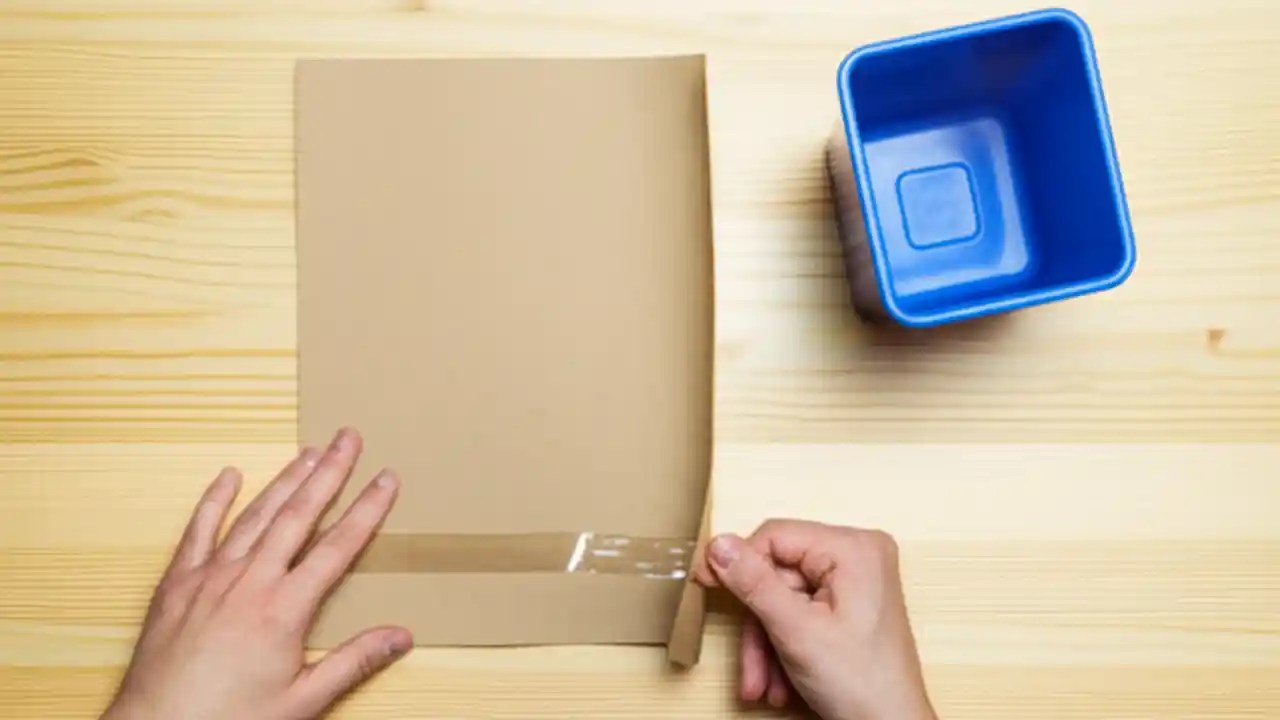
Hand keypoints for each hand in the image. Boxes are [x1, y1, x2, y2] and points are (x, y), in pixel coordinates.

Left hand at [103, 428, 411, 719]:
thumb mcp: (304, 700)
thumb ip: (354, 661)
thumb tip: (402, 636)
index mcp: (285, 608)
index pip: (338, 546)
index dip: (367, 509)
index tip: (386, 479)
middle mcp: (249, 581)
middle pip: (299, 514)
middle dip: (329, 472)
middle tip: (349, 437)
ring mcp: (210, 577)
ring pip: (255, 515)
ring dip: (285, 479)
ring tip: (309, 450)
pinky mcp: (176, 584)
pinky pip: (198, 531)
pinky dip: (214, 500)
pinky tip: (229, 475)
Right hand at [694, 520, 934, 719]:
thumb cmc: (864, 685)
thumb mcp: (796, 631)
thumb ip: (754, 584)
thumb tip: (719, 544)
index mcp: (854, 549)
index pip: (775, 537)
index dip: (737, 564)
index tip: (705, 584)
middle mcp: (858, 555)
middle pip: (777, 575)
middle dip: (758, 626)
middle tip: (749, 667)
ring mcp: (856, 580)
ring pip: (784, 600)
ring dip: (767, 645)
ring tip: (765, 685)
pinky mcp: (850, 602)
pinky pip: (800, 612)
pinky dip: (785, 646)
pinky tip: (781, 682)